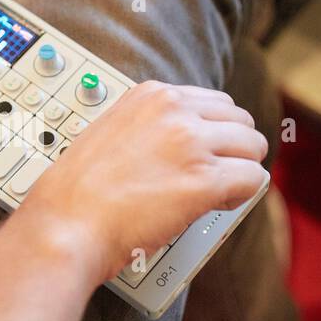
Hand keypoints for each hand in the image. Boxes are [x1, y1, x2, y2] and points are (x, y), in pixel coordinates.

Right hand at [14, 81, 268, 285]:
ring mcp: (191, 143)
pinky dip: (242, 196)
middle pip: (239, 121)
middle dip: (232, 150)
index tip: (202, 154)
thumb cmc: (77, 194)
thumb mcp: (109, 133)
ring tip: (216, 193)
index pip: (212, 102)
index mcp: (151, 96)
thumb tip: (175, 146)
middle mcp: (174, 111)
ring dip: (240, 171)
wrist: (67, 224)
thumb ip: (146, 128)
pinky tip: (216, 206)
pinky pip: (253, 179)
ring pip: (253, 147)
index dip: (212, 133)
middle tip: (215, 176)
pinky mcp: (204, 180)